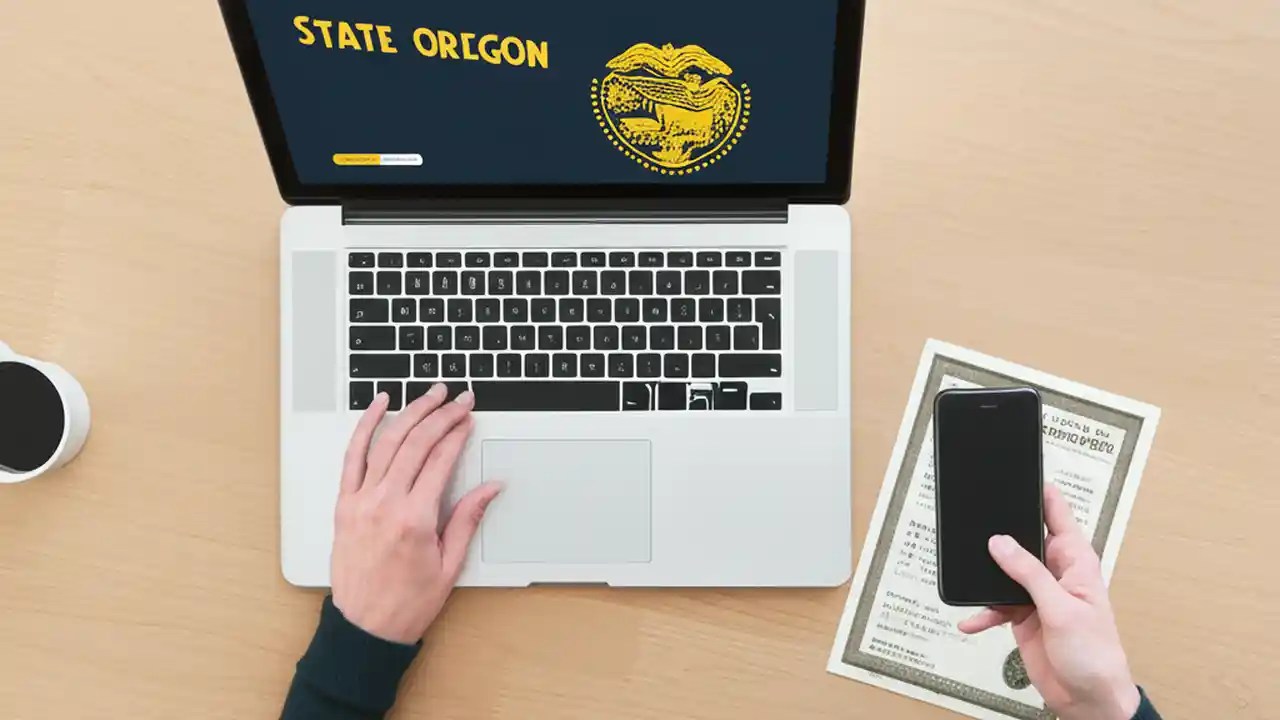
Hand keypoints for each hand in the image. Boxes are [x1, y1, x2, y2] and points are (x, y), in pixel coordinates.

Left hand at [330, 386, 500, 644]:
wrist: (365, 628)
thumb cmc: (406, 603)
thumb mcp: (450, 564)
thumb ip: (468, 519)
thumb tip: (490, 487)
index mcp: (415, 520)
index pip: (440, 460)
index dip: (457, 433)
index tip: (469, 418)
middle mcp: (385, 505)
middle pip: (415, 444)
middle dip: (440, 415)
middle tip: (457, 399)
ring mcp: (360, 501)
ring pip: (385, 442)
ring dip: (409, 413)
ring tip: (428, 395)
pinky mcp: (344, 504)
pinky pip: (352, 456)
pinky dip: (364, 427)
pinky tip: (376, 406)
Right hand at [958, 484, 1139, 719]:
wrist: (1088, 699)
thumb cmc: (1095, 654)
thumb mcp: (1061, 608)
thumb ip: (1028, 573)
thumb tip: (1000, 542)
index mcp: (1075, 560)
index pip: (1057, 513)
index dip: (1039, 491)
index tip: (1019, 472)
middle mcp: (1055, 571)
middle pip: (1021, 538)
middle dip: (999, 534)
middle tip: (975, 525)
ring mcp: (1036, 592)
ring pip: (1002, 570)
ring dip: (985, 576)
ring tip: (967, 576)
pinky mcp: (1021, 614)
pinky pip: (994, 604)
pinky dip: (981, 611)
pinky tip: (970, 620)